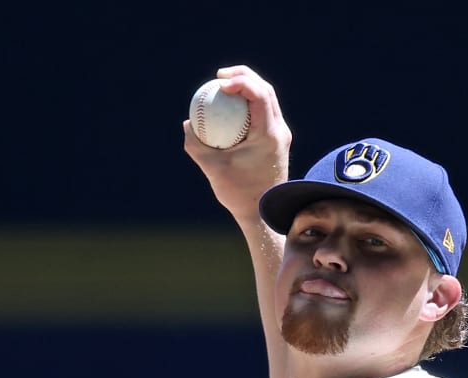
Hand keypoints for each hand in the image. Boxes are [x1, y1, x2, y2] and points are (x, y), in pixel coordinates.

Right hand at [182, 65, 292, 223]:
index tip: (218, 82)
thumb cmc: (238, 193)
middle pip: (266, 89)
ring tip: (222, 86)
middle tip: (220, 76)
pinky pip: (262, 113)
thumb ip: (196, 145)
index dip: (240, 80)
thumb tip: (187, 123)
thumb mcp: (212, 168)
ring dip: (246, 88)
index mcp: (269, 134)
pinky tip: (227, 107)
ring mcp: (280, 134)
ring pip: (266, 99)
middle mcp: (279, 130)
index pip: (260, 94)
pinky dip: (246, 104)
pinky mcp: (276, 139)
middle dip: (243, 75)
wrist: (263, 212)